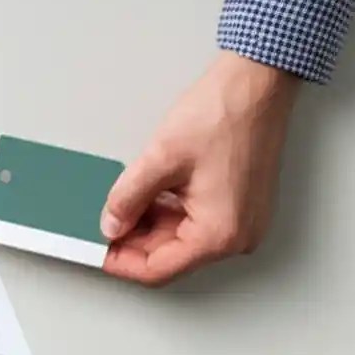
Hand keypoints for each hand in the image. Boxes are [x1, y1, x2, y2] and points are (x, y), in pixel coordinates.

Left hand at [101, 52, 300, 285]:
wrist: (257, 84)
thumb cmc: (224, 114)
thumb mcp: (160, 159)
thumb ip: (128, 198)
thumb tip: (110, 224)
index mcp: (219, 234)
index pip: (158, 269)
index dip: (121, 262)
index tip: (96, 251)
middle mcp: (236, 237)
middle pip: (170, 257)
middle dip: (132, 241)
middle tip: (101, 223)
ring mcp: (241, 222)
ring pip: (180, 239)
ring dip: (148, 224)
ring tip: (121, 201)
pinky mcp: (239, 206)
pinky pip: (195, 222)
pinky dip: (167, 212)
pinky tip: (147, 193)